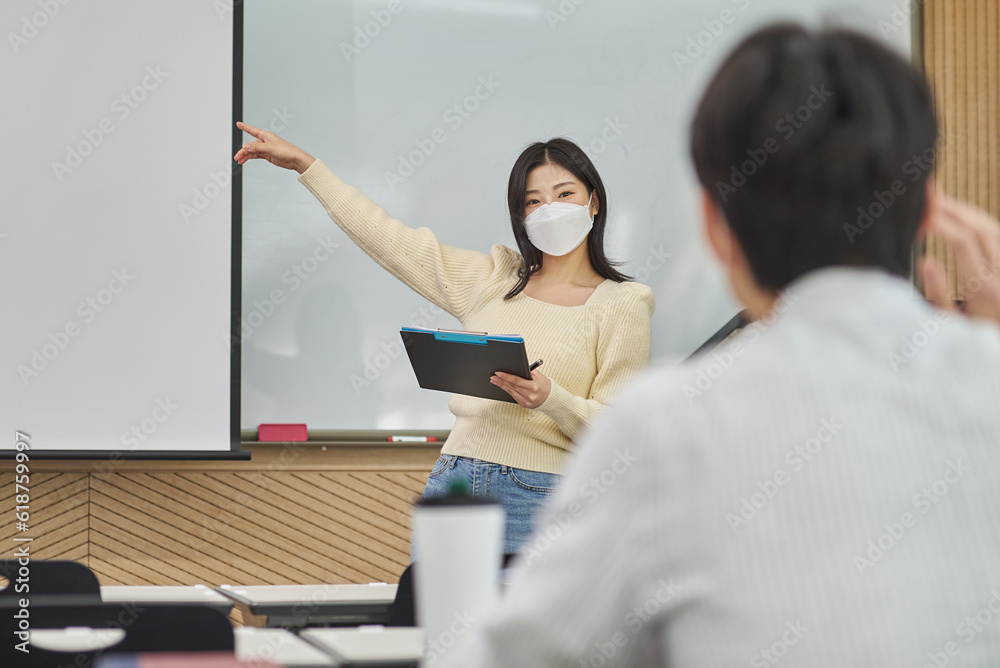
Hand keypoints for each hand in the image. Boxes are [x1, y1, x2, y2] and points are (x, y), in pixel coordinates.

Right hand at [234, 121, 315, 173]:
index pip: (252, 130)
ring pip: (252, 151)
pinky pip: (256, 155)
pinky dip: (250, 158)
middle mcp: (264, 141)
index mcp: (265, 136)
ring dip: (245, 155)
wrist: (295, 159)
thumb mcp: (270, 148)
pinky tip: (245, 160)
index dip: (244, 127)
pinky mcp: (267, 155)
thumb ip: (257, 147)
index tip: (238, 123)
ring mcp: (266, 149)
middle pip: (250, 145)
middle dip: (243, 151)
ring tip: (239, 161)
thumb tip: (245, 146)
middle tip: (237, 157)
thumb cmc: (287, 150)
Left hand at [491, 370, 551, 408]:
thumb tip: (514, 367)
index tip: (498, 373)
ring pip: (511, 392)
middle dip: (501, 381)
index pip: (517, 380)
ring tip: (495, 380)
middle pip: (512, 386)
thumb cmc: (543, 384)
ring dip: (502, 386)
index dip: (506, 377)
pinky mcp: (524, 405)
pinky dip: (508, 390)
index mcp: (534, 386)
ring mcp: (527, 401)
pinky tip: (503, 386)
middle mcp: (530, 395)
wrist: (550, 397)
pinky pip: (513, 396)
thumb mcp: (538, 375)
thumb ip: (527, 371)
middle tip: (493, 377)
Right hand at [918, 190, 999, 325]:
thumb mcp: (951, 327)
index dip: (941, 223)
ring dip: (968, 212)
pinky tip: (967, 219)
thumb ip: (939, 295)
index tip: (921, 215)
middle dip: (953, 209)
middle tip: (931, 196)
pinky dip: (983, 223)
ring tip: (945, 202)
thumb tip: (926, 261)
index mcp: (982, 289)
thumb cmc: (976, 341)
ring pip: (993, 229)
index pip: (962, 243)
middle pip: (980, 229)